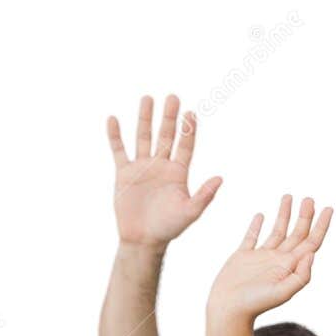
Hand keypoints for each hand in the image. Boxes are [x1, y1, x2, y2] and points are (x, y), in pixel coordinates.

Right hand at [107, 95, 221, 246]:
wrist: (143, 239)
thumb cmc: (169, 228)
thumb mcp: (190, 212)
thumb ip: (205, 194)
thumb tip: (221, 177)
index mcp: (179, 173)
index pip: (185, 146)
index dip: (188, 130)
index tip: (191, 112)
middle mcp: (161, 166)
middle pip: (166, 136)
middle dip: (169, 117)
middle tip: (173, 96)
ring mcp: (142, 168)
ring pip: (143, 137)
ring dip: (145, 119)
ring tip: (148, 98)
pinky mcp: (124, 173)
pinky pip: (118, 150)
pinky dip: (115, 135)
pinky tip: (114, 119)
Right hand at [207, 196, 332, 324]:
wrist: (228, 308)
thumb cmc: (256, 303)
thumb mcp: (283, 292)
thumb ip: (301, 275)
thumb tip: (312, 254)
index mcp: (291, 266)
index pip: (311, 242)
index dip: (321, 226)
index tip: (328, 208)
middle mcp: (279, 260)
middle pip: (297, 233)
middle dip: (304, 216)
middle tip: (309, 198)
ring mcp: (262, 257)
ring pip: (277, 231)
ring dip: (284, 215)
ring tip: (288, 197)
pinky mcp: (243, 256)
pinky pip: (252, 236)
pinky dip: (257, 225)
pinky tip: (261, 215)